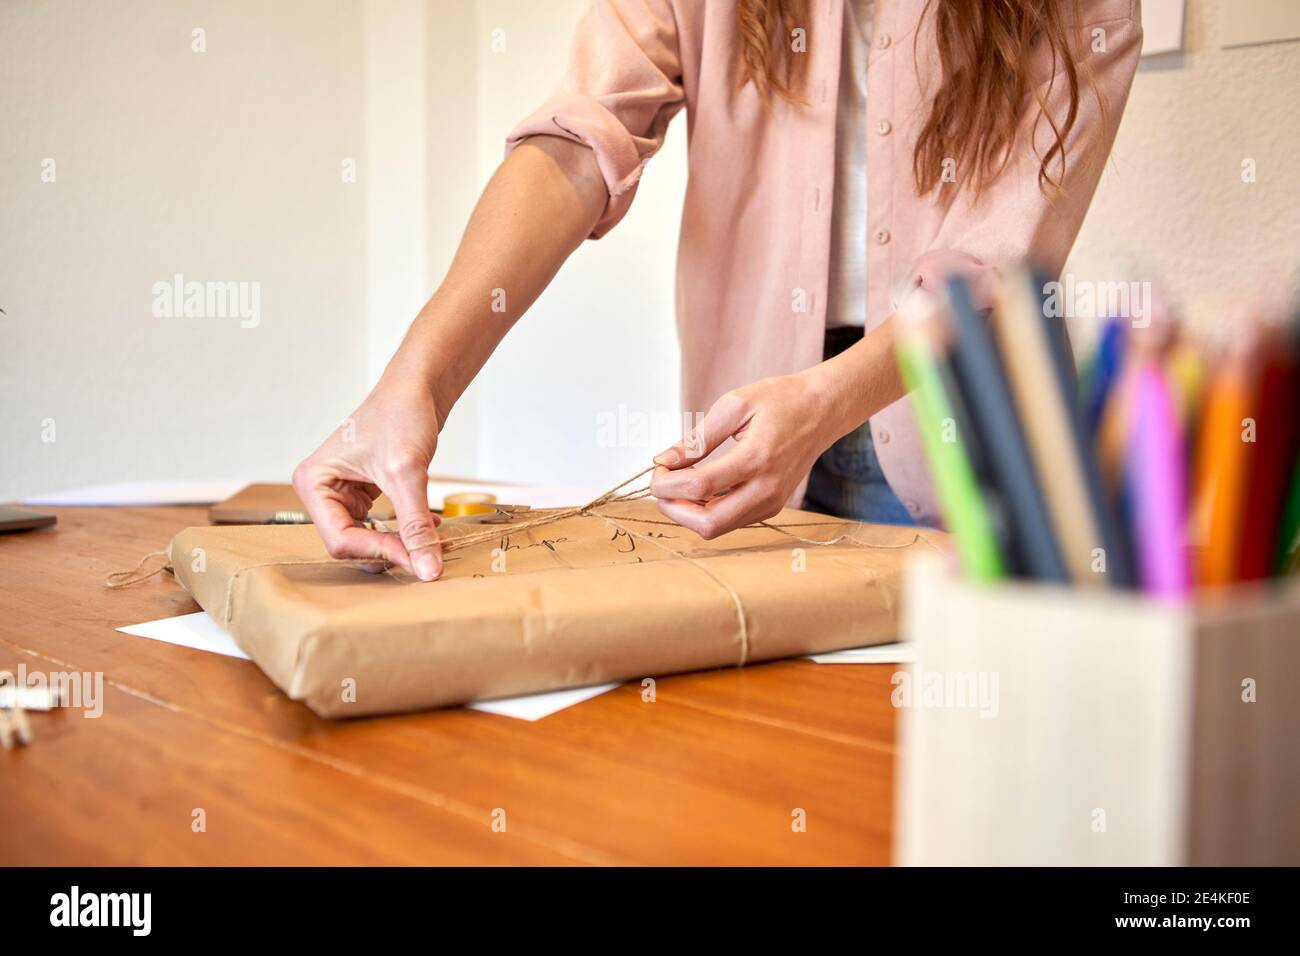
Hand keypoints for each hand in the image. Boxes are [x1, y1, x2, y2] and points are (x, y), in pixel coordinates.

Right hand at [292, 382, 443, 579]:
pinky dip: (405, 532)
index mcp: (313, 483)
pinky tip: (430, 527)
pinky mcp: (362, 495)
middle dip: (390, 550)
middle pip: (352, 544)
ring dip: (399, 544)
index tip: (417, 559)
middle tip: (427, 554)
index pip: (341, 539)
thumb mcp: (408, 473)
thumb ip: (416, 525)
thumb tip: (428, 570)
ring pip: (367, 539)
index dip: (380, 552)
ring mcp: (341, 494)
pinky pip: (380, 527)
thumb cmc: (400, 415)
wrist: (417, 389)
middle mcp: (321, 491)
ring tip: (431, 540)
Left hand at [650, 370, 847, 538]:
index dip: (667, 483)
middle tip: (661, 485)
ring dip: (688, 513)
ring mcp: (771, 502)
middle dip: (674, 509)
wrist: (822, 410)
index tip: (658, 468)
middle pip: (708, 523)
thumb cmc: (780, 401)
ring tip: (677, 484)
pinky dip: (706, 511)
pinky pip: (730, 521)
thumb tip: (663, 460)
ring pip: (717, 528)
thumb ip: (697, 438)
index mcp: (756, 458)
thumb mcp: (733, 406)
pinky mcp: (771, 507)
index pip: (699, 486)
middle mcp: (766, 489)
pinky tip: (698, 488)